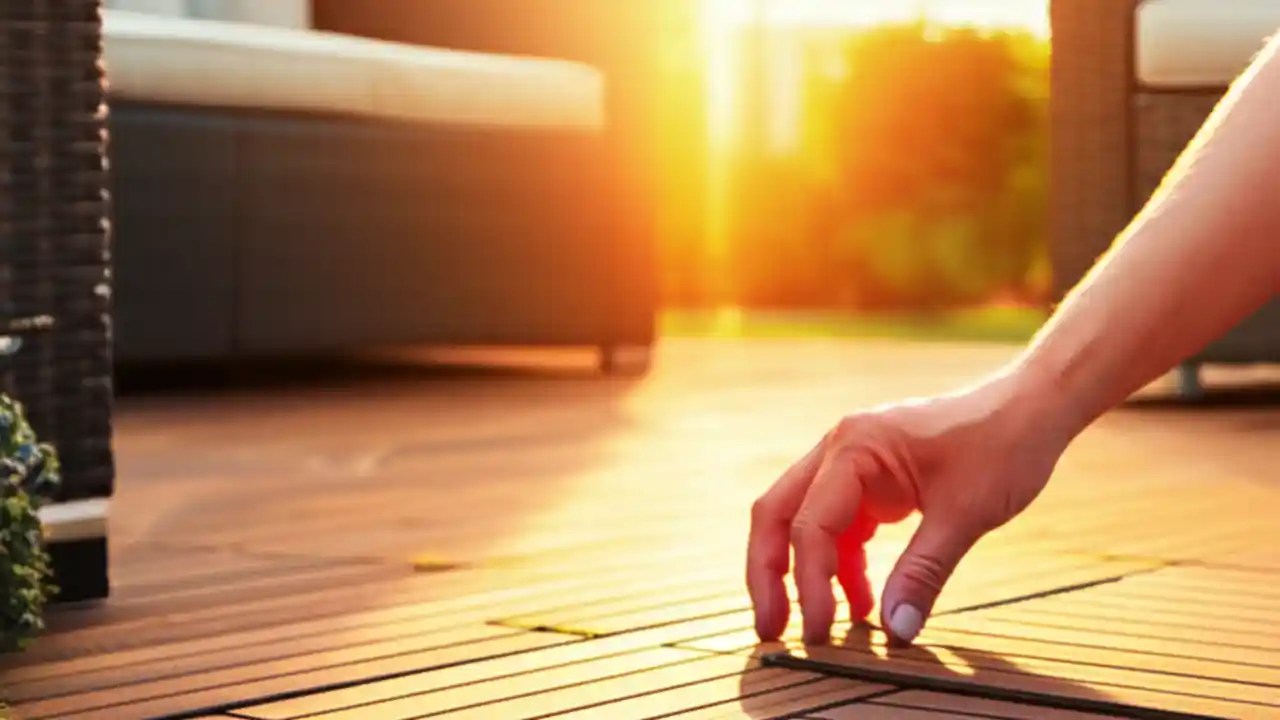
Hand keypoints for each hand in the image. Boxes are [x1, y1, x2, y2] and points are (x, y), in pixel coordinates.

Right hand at [746, 372, 1073, 644]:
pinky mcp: (871, 478)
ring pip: (803, 520)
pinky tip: (860, 600)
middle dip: (770, 574)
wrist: (1030, 409)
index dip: (809, 584)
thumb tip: (896, 629)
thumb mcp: (965, 514)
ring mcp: (852, 462)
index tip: (818, 634)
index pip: (810, 524)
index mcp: (854, 448)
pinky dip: (842, 563)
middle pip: (780, 515)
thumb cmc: (1001, 445)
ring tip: (815, 625)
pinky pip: (839, 524)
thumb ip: (924, 572)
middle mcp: (840, 449)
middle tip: (771, 630)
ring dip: (804, 572)